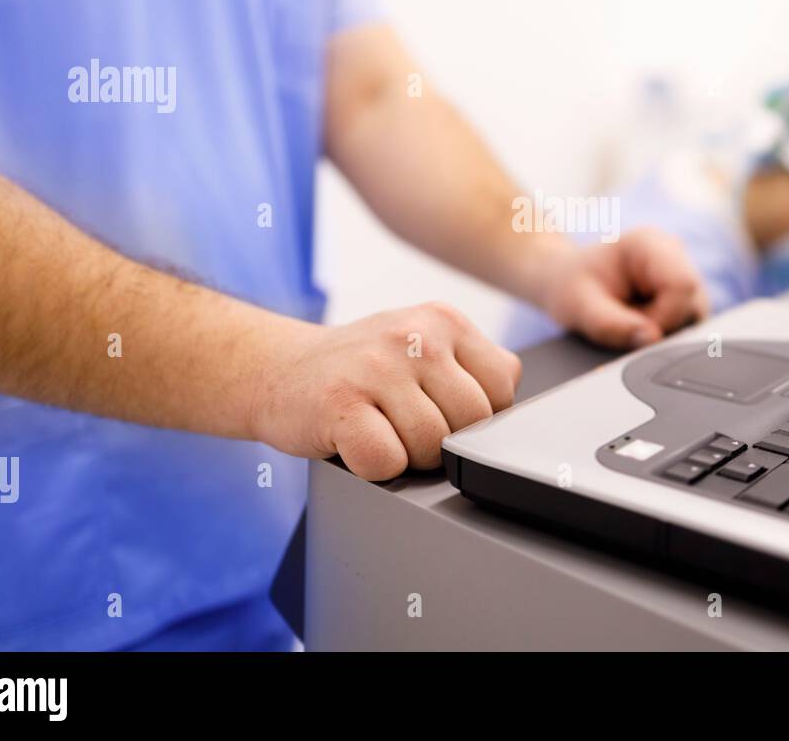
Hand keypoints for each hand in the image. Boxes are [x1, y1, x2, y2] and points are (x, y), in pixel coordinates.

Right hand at [250, 302, 520, 479]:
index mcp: (444, 320)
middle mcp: (414, 335)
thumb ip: (473, 369)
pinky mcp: (339, 402)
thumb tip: (510, 413)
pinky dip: (373, 468)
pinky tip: (355, 443)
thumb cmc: (361, 372)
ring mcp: (376, 366)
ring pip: (432, 445)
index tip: (439, 413)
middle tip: (405, 429)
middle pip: (472, 422)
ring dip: (407, 457)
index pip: (503, 388)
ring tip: (380, 432)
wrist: (277, 369)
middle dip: (445, 443)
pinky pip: (385, 461)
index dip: (476, 418)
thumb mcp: (425, 347)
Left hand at [538, 227, 709, 348]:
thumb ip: (613, 325)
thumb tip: (652, 339)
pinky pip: (687, 322)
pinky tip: (639, 322)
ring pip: (693, 316)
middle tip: (625, 323)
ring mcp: (681, 272)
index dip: (664, 318)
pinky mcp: (683, 293)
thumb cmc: (570, 288)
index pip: (682, 285)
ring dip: (663, 331)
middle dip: (662, 327)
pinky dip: (664, 332)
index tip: (633, 329)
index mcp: (649, 243)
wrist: (565, 282)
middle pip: (693, 303)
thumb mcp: (580, 309)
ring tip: (629, 320)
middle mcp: (673, 253)